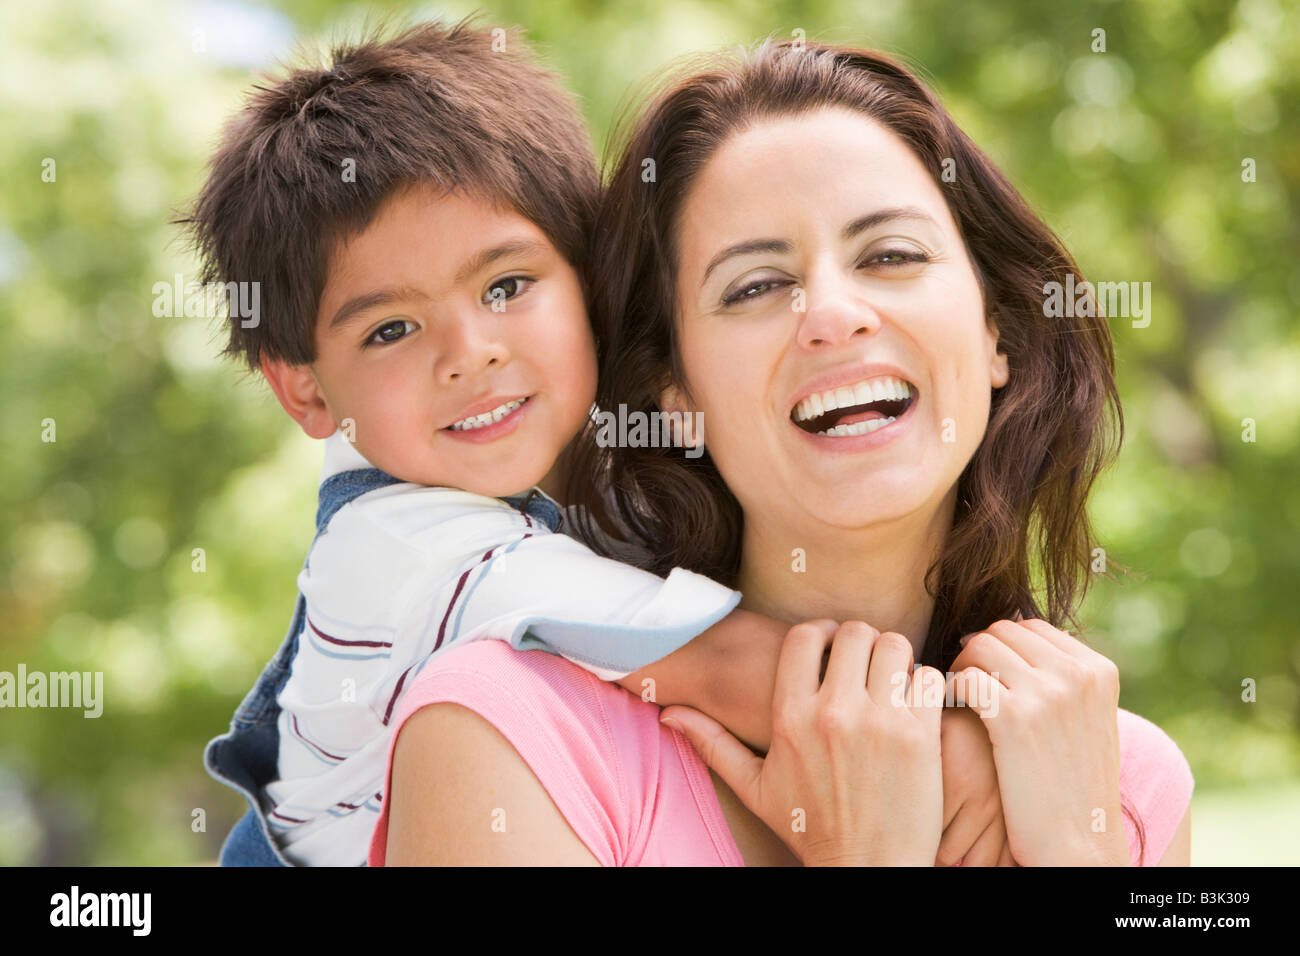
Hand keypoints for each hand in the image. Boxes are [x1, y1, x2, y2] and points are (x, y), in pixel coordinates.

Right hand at [661, 620, 945, 865]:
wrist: (867, 868)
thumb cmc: (809, 826)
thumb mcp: (755, 786)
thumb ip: (713, 743)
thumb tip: (669, 714)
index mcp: (791, 717)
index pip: (805, 634)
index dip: (821, 632)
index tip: (830, 648)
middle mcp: (834, 713)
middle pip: (855, 631)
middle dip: (861, 641)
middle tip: (864, 664)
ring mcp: (880, 723)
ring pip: (894, 645)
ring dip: (895, 658)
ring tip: (891, 680)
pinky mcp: (920, 737)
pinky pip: (928, 677)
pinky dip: (926, 684)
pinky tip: (915, 705)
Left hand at [947, 618, 1127, 865]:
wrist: (1079, 844)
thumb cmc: (1072, 787)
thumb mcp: (1085, 721)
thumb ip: (1060, 680)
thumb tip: (1009, 639)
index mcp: (1098, 670)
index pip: (1030, 627)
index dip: (999, 646)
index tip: (985, 671)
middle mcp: (1078, 674)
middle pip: (1002, 631)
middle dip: (976, 653)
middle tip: (964, 683)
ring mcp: (1049, 693)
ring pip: (979, 647)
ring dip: (959, 668)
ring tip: (957, 698)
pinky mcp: (1016, 718)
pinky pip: (965, 678)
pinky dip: (949, 690)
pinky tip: (948, 712)